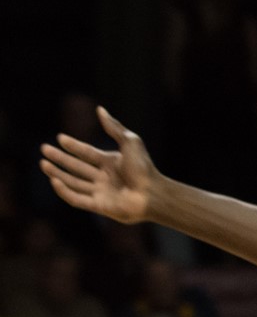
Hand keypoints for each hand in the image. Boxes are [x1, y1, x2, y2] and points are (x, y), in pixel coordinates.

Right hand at [40, 107, 160, 223]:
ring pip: (74, 183)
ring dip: (58, 174)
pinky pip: (77, 200)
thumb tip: (100, 110)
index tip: (60, 138)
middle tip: (44, 150)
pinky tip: (54, 181)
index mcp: (111, 163)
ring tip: (43, 164)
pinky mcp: (100, 206)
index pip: (87, 153)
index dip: (73, 146)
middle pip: (77, 167)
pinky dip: (65, 191)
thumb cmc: (144, 168)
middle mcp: (105, 178)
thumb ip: (114, 127)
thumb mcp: (130, 142)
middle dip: (60, 159)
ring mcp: (101, 192)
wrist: (154, 193)